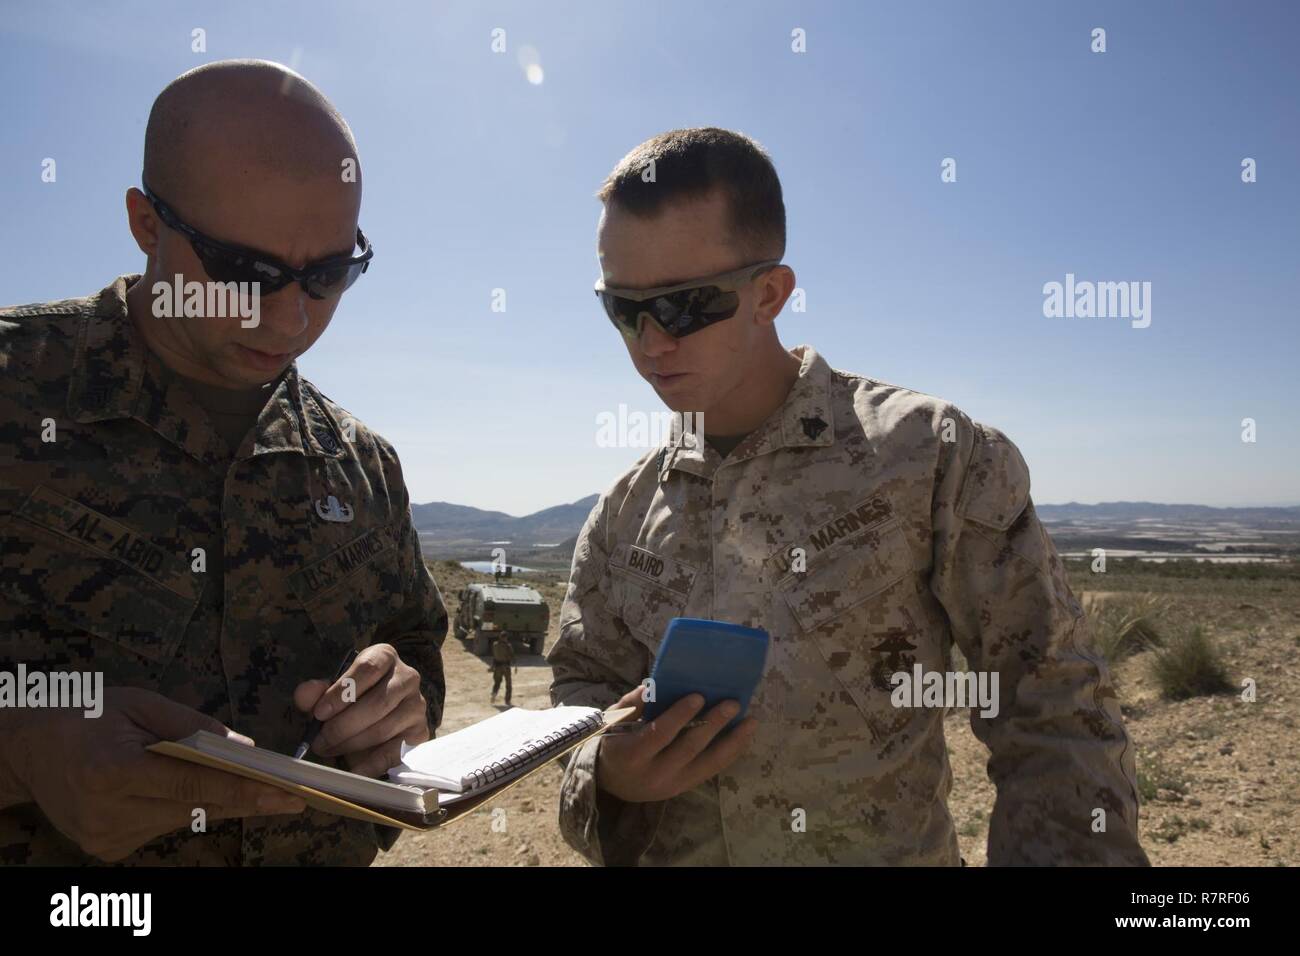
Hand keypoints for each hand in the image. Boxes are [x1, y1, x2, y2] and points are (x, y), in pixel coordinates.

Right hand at [7, 687, 305, 861]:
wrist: (28, 751)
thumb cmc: (85, 715)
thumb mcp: (138, 702)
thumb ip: (193, 724)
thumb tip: (244, 747)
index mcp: (113, 770)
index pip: (194, 783)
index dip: (245, 789)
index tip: (287, 793)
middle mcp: (109, 811)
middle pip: (197, 806)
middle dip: (247, 798)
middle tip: (294, 795)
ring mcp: (107, 836)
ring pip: (185, 819)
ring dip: (215, 799)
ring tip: (252, 786)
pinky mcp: (108, 848)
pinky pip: (165, 825)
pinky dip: (184, 806)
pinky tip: (187, 789)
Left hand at [293, 643, 428, 776]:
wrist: (382, 713)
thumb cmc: (354, 697)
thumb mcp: (333, 690)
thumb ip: (316, 691)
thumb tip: (304, 694)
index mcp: (384, 657)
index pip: (367, 670)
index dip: (341, 693)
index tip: (319, 713)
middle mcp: (407, 678)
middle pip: (377, 703)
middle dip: (342, 726)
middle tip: (320, 741)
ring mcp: (416, 706)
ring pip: (383, 729)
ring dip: (350, 744)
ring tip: (330, 750)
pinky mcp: (419, 733)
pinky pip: (394, 752)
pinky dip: (370, 764)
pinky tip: (352, 769)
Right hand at [595, 685, 757, 802]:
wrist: (610, 782)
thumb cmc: (613, 742)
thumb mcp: (614, 720)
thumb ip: (633, 703)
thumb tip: (655, 684)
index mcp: (631, 755)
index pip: (659, 735)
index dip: (679, 716)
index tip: (698, 696)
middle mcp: (653, 774)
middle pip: (688, 748)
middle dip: (713, 724)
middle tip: (732, 703)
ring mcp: (671, 785)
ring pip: (707, 764)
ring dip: (731, 741)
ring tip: (751, 721)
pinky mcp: (684, 788)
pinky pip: (711, 770)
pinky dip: (730, 753)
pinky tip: (743, 736)